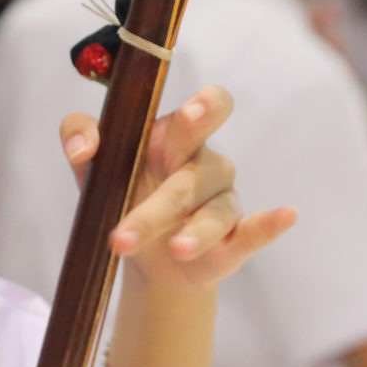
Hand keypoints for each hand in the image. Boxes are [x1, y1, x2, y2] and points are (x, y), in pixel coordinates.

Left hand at [59, 86, 296, 288]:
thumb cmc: (124, 195)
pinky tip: (286, 215)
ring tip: (175, 250)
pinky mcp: (235, 242)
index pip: (209, 107)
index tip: (188, 116)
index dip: (206, 109)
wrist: (141, 258)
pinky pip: (256, 231)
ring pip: (215, 213)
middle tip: (134, 224)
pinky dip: (271, 224)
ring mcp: (223, 204)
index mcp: (177, 137)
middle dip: (164, 201)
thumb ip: (80, 135)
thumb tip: (82, 147)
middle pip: (195, 175)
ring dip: (196, 233)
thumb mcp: (95, 166)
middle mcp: (206, 166)